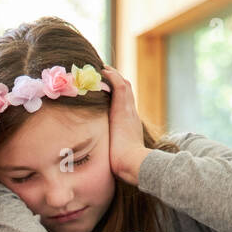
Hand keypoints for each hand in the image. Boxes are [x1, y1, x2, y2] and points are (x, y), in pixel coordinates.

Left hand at [102, 65, 148, 185]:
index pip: (124, 103)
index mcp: (129, 123)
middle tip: (102, 72)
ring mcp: (129, 110)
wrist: (131, 163)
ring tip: (100, 68)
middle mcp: (131, 114)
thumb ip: (110, 148)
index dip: (116, 93)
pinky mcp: (123, 108)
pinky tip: (103, 71)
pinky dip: (112, 76)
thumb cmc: (121, 163)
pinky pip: (120, 86)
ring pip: (124, 85)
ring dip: (113, 74)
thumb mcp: (114, 152)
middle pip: (126, 90)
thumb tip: (100, 157)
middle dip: (115, 80)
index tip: (105, 87)